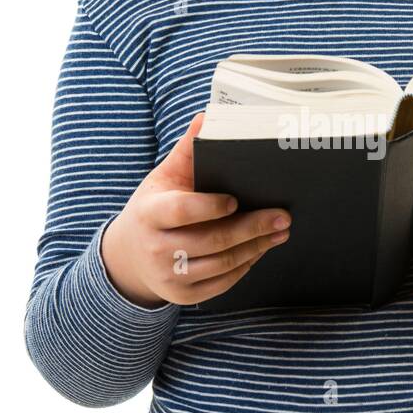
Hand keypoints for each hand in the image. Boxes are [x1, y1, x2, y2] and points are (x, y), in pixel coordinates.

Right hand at [101, 112, 291, 306]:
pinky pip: (222, 283)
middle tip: (283, 217)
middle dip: (252, 228)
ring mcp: (169, 276)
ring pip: (221, 264)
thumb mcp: (163, 178)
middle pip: (211, 240)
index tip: (237, 200)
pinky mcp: (183, 296)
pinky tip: (261, 249)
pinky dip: (245, 266)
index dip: (210, 207)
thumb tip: (207, 116)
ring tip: (280, 232)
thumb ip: (187, 150)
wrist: (130, 255)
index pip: (181, 211)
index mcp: (150, 214)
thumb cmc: (155, 207)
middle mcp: (157, 248)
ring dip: (256, 247)